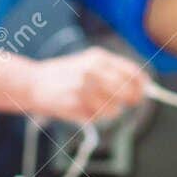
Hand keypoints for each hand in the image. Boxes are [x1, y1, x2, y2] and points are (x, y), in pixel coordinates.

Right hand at [21, 48, 147, 123]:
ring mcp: (83, 89)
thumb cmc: (63, 75)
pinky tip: (81, 109)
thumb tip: (140, 85)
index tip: (143, 92)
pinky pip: (96, 118)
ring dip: (109, 112)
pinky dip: (93, 117)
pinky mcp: (75, 106)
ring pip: (114, 110)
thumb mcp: (88, 63)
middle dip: (129, 101)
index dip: (142, 85)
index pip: (132, 73)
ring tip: (94, 105)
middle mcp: (92, 71)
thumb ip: (112, 71)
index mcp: (98, 57)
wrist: (33, 83)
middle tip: (123, 104)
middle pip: (126, 93)